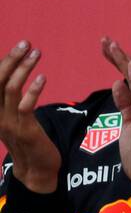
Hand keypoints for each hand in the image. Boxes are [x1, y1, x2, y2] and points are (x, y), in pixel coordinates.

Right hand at [0, 41, 60, 193]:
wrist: (37, 169)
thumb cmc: (29, 139)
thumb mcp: (15, 116)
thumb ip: (12, 98)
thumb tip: (16, 73)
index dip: (4, 62)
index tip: (20, 45)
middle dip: (11, 59)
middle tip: (26, 43)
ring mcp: (8, 123)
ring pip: (11, 89)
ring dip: (24, 69)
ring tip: (37, 54)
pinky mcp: (25, 130)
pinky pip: (25, 106)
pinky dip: (33, 90)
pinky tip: (43, 78)